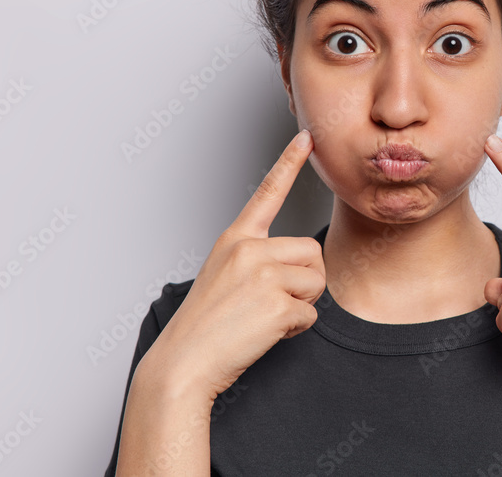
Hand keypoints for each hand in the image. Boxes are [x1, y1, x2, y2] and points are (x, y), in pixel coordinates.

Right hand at [142, 129, 325, 400]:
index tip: (307, 137)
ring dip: (301, 305)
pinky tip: (264, 333)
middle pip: (312, 252)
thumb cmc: (205, 326)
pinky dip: (295, 330)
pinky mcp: (276, 304)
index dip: (290, 162)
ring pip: (317, 282)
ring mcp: (262, 275)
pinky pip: (311, 315)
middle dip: (304, 281)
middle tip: (270, 302)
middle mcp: (249, 249)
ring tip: (264, 317)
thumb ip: (258, 261)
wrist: (184, 364)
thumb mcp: (225, 277)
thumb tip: (302, 265)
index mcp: (235, 239)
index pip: (267, 192)